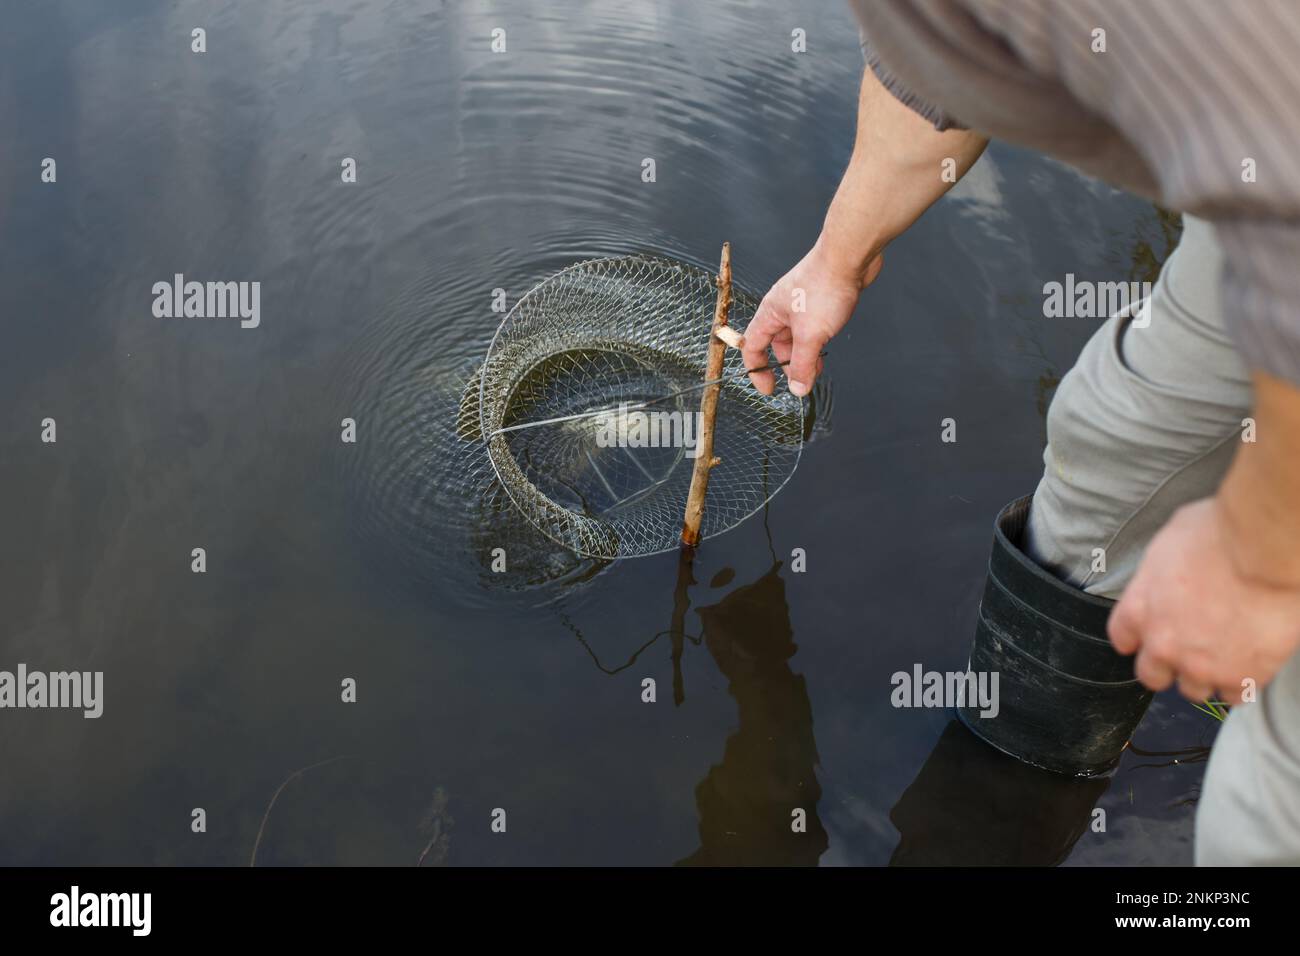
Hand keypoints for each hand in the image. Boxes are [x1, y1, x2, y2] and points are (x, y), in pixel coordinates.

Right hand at [742, 241, 881, 395]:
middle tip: (803, 382)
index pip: (752, 347)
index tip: (770, 390)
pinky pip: (813, 328)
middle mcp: (782, 309)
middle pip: (777, 345)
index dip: (757, 370)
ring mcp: (802, 304)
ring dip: (805, 356)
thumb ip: (803, 364)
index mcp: (770, 313)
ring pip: (797, 337)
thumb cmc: (824, 286)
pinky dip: (817, 342)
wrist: (849, 255)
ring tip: (818, 369)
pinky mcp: (819, 300)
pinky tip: (827, 347)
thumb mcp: (810, 335)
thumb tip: (798, 388)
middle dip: (789, 366)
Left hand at [1108, 496, 1299, 703]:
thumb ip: (1160, 571)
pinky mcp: (1240, 676)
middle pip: (1152, 675)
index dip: (1137, 639)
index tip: (1148, 637)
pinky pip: (1234, 695)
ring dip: (1206, 676)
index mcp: (1138, 609)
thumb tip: (1169, 571)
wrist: (1259, 550)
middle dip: (1168, 665)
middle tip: (1190, 650)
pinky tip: (1250, 665)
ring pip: (1193, 690)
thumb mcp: (1168, 543)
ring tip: (1224, 656)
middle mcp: (1161, 644)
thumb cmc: (1216, 534)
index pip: (1122, 638)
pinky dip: (1241, 683)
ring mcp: (1200, 665)